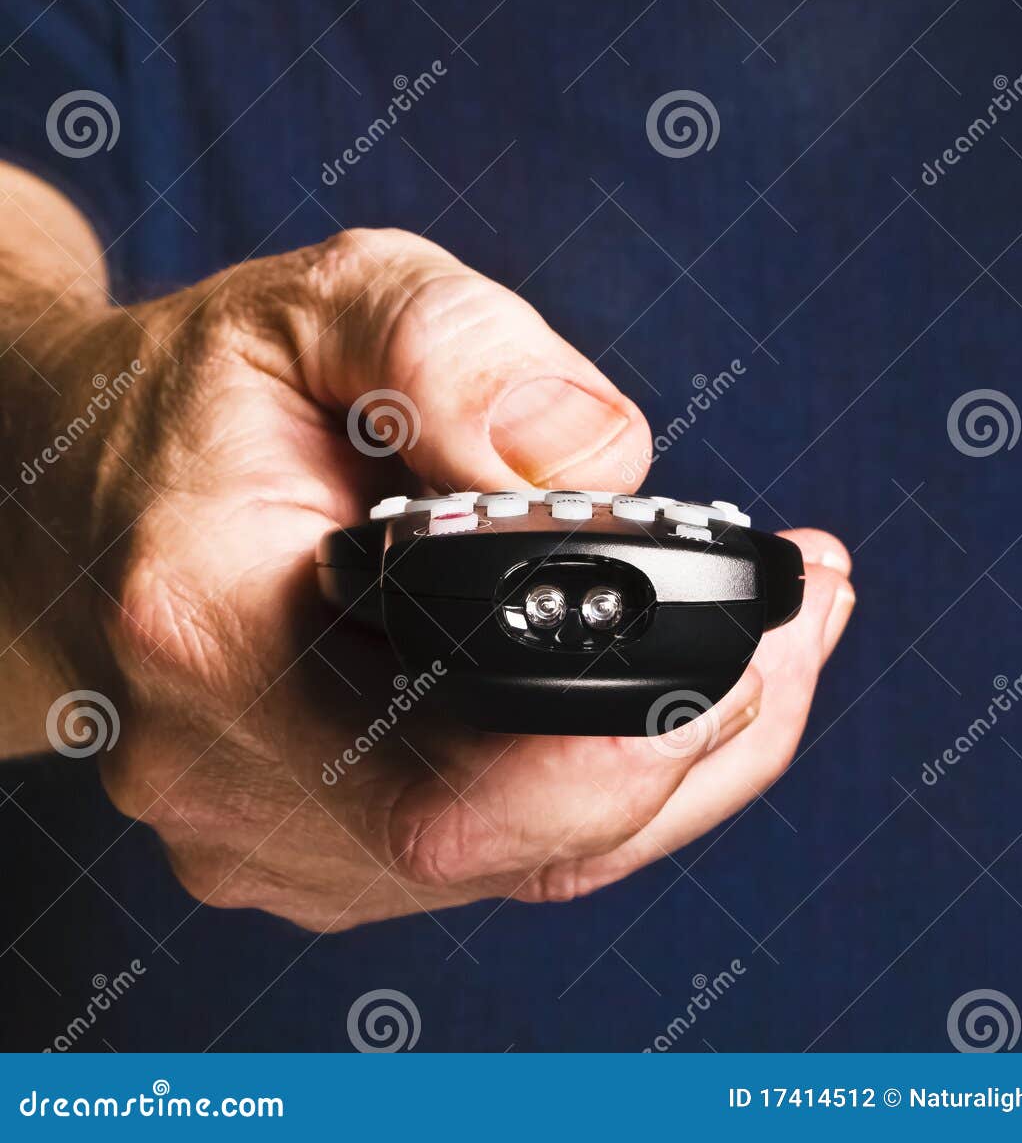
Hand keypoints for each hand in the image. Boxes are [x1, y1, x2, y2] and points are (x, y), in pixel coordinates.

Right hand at [12, 226, 852, 929]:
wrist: (76, 479)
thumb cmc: (204, 385)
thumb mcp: (326, 298)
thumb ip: (452, 345)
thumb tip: (595, 454)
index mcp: (211, 631)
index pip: (443, 796)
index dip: (628, 761)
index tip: (757, 653)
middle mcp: (228, 774)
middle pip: (518, 844)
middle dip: (702, 741)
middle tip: (808, 607)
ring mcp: (266, 831)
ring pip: (521, 859)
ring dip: (673, 759)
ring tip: (777, 627)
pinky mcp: (312, 843)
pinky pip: (493, 847)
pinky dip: (602, 773)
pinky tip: (680, 680)